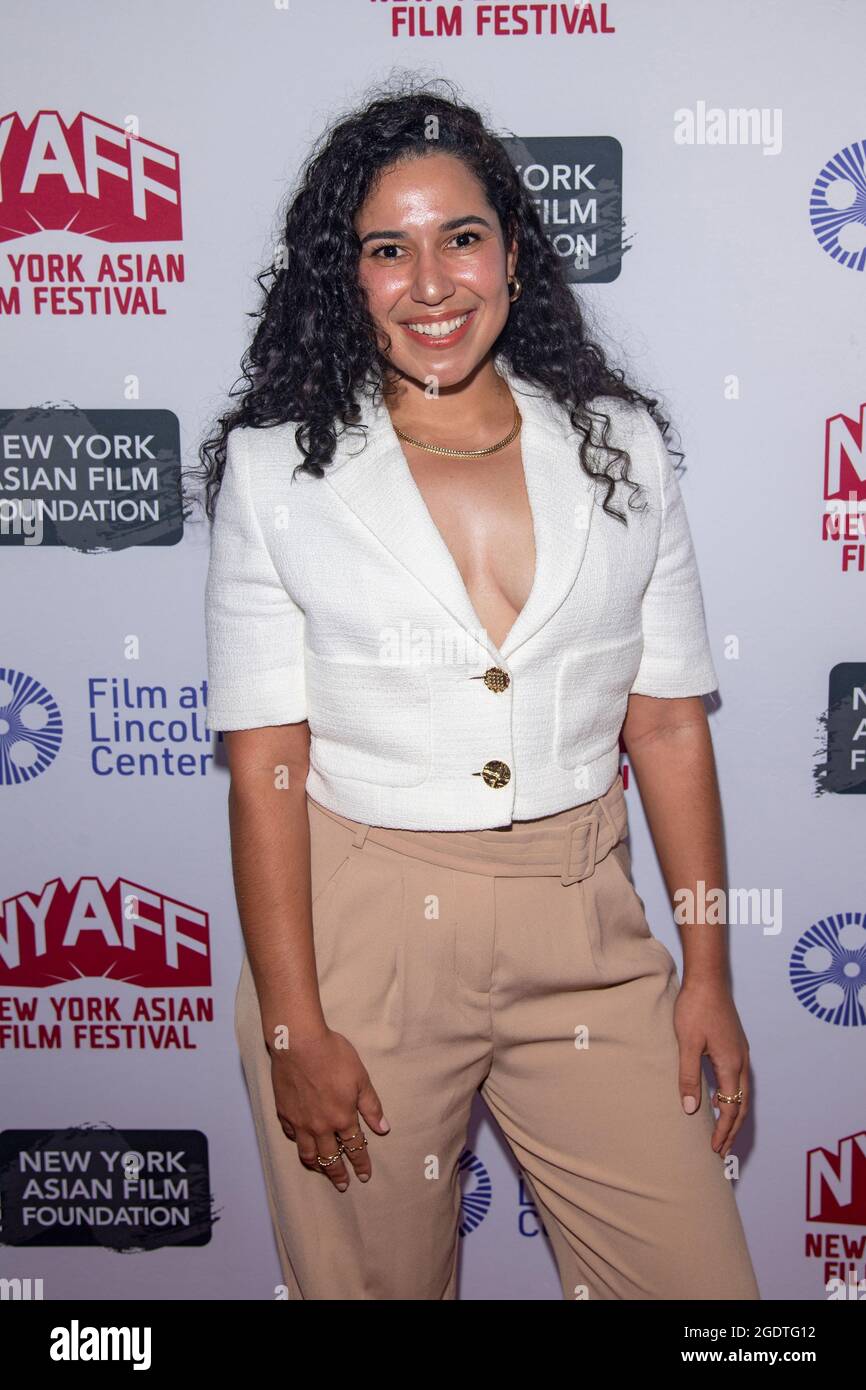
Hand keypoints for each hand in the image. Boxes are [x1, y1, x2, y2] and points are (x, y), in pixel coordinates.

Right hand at [268, 1027, 389, 1189]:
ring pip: (308, 1154)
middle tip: (343, 1185)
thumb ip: (371, 1106)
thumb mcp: (360, 1078)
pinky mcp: (284, 1114)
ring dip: (318, 1166)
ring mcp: (300, 1122)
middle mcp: (320, 1126)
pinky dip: (299, 1144)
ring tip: (322, 1172)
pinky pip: (292, 1137)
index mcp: (342, 1118)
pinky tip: (303, 1145)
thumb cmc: (333, 1055)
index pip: (355, 1148)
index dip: (361, 1164)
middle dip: (339, 1173)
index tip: (364, 1177)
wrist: (299, 1044)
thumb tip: (383, 1128)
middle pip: (331, 1158)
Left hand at [673, 978, 749, 1158]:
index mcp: (731, 1064)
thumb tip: (691, 1109)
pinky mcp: (735, 1045)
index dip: (723, 1131)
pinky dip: (732, 1097)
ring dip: (733, 1114)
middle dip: (732, 1129)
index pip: (731, 1108)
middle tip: (723, 1150)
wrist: (708, 979)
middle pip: (741, 1105)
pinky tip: (719, 1098)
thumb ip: (689, 1076)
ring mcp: (740, 1052)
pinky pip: (738, 1080)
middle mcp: (741, 1061)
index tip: (715, 1149)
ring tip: (724, 1131)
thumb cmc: (695, 1008)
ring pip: (742, 1092)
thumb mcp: (687, 1043)